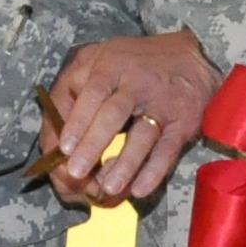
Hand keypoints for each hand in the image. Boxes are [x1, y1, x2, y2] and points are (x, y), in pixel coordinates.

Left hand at [43, 31, 221, 205]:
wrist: (192, 57)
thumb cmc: (132, 64)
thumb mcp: (96, 61)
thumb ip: (70, 92)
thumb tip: (53, 134)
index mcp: (110, 67)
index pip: (92, 94)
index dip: (78, 121)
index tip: (64, 148)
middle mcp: (137, 84)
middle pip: (114, 115)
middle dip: (93, 145)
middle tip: (76, 173)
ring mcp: (162, 104)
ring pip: (143, 135)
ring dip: (125, 164)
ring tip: (107, 188)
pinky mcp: (183, 122)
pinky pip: (168, 149)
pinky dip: (154, 171)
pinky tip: (139, 189)